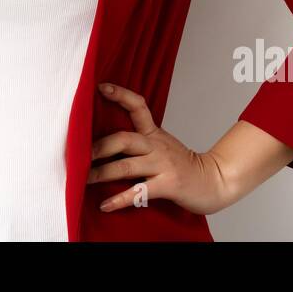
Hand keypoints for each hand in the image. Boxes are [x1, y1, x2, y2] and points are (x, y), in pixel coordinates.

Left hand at [88, 82, 234, 215]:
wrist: (214, 180)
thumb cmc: (182, 165)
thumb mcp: (162, 144)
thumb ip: (140, 140)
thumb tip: (106, 140)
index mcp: (154, 133)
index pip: (138, 106)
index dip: (120, 95)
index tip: (101, 87)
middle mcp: (156, 146)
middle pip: (123, 139)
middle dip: (98, 147)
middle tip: (77, 155)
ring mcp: (162, 165)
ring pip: (126, 166)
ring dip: (101, 173)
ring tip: (83, 179)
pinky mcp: (167, 185)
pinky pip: (138, 192)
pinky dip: (119, 200)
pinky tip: (104, 204)